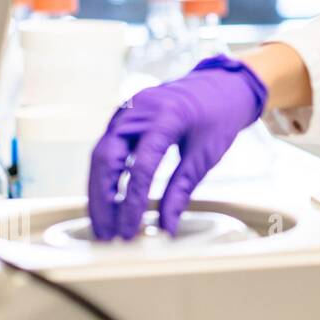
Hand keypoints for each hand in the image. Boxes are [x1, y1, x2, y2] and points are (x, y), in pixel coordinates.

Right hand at [88, 54, 266, 240]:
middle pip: (107, 159)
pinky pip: (106, 148)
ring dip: (98, 192)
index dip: (132, 203)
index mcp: (166, 116)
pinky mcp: (122, 117)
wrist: (221, 86)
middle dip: (103, 200)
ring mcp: (126, 110)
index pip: (140, 167)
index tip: (129, 230)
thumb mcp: (206, 154)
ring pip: (100, 155)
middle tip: (106, 233)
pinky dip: (104, 176)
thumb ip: (182, 190)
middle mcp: (138, 110)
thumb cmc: (219, 117)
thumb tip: (166, 226)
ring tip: (103, 224)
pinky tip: (107, 201)